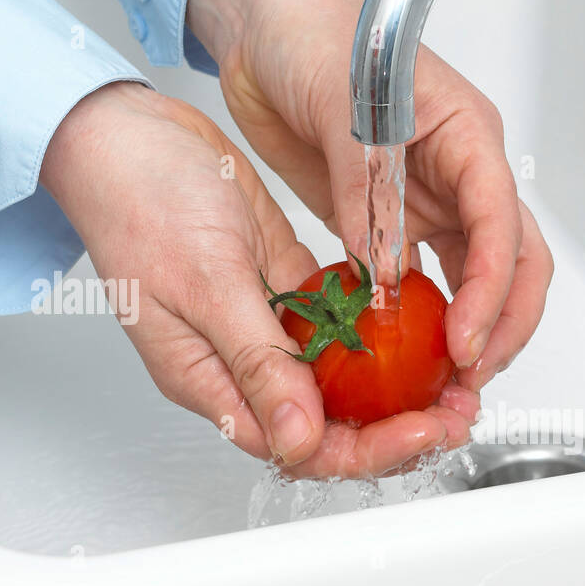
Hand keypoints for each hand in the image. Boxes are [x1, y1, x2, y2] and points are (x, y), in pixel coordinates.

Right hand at [41, 82, 477, 476]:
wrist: (125, 134)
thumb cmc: (139, 201)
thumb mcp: (207, 285)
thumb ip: (257, 365)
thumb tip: (301, 442)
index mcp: (213, 382)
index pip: (304, 448)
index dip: (371, 450)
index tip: (426, 429)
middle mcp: (244, 368)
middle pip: (333, 427)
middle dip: (400, 429)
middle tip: (459, 411)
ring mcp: (267, 332)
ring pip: (342, 386)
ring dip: (398, 390)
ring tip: (454, 382)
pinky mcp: (285, 294)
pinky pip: (338, 333)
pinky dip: (379, 338)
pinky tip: (422, 334)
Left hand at [186, 0, 552, 390]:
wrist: (264, 23)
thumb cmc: (310, 29)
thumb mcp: (337, 103)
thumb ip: (363, 187)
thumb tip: (380, 270)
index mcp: (464, 134)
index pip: (500, 220)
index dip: (491, 287)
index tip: (465, 337)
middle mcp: (459, 172)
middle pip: (512, 261)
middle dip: (500, 324)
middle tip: (468, 377)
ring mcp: (429, 200)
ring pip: (476, 278)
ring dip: (470, 330)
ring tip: (447, 381)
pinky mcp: (393, 221)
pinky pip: (423, 280)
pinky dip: (422, 319)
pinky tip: (407, 350)